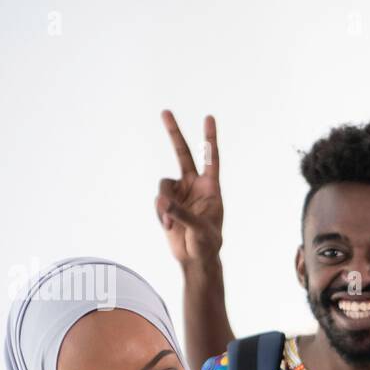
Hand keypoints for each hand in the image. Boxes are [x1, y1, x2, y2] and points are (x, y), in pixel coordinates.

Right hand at [156, 110, 223, 264]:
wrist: (195, 257)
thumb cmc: (207, 244)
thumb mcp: (200, 229)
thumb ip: (182, 214)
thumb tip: (163, 202)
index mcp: (211, 188)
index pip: (211, 158)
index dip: (209, 138)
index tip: (208, 118)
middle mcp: (194, 185)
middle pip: (182, 154)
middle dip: (173, 133)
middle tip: (165, 112)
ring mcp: (180, 193)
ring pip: (163, 185)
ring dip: (164, 204)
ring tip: (170, 223)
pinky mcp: (167, 203)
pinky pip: (158, 200)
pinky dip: (160, 213)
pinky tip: (168, 226)